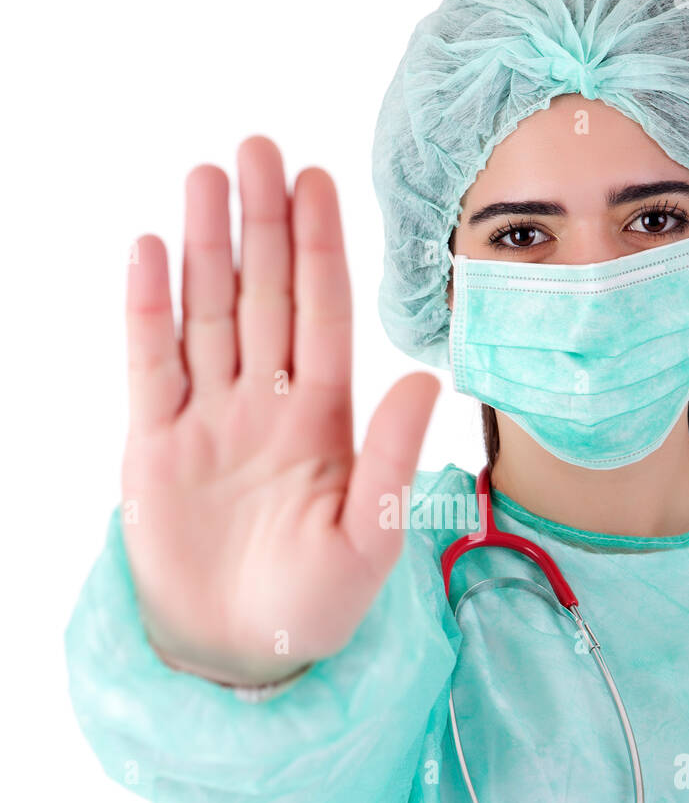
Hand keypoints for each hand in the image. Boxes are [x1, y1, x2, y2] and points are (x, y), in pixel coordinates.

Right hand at [121, 137, 438, 685]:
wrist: (239, 655)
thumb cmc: (314, 605)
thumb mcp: (369, 540)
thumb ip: (393, 459)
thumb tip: (427, 378)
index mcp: (324, 420)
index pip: (322, 315)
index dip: (319, 248)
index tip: (316, 180)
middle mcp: (266, 404)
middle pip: (263, 296)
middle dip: (262, 223)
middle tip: (256, 147)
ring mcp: (208, 418)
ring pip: (207, 313)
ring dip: (206, 247)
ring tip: (206, 178)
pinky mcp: (155, 444)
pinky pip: (149, 362)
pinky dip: (147, 309)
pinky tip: (151, 251)